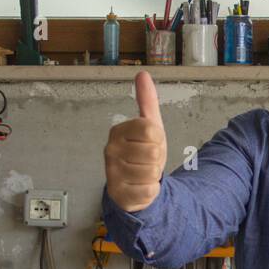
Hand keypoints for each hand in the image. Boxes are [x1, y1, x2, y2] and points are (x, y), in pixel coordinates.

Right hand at [104, 70, 167, 211]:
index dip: (158, 138)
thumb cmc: (142, 153)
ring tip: (144, 173)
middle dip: (157, 159)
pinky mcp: (119, 194)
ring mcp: (112, 173)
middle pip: (153, 152)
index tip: (150, 142)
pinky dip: (151, 191)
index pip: (151, 129)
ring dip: (154, 175)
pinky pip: (149, 191)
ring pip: (152, 172)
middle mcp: (110, 150)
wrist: (134, 185)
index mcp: (118, 131)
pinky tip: (141, 187)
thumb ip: (146, 101)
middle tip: (148, 161)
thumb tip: (142, 74)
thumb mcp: (149, 127)